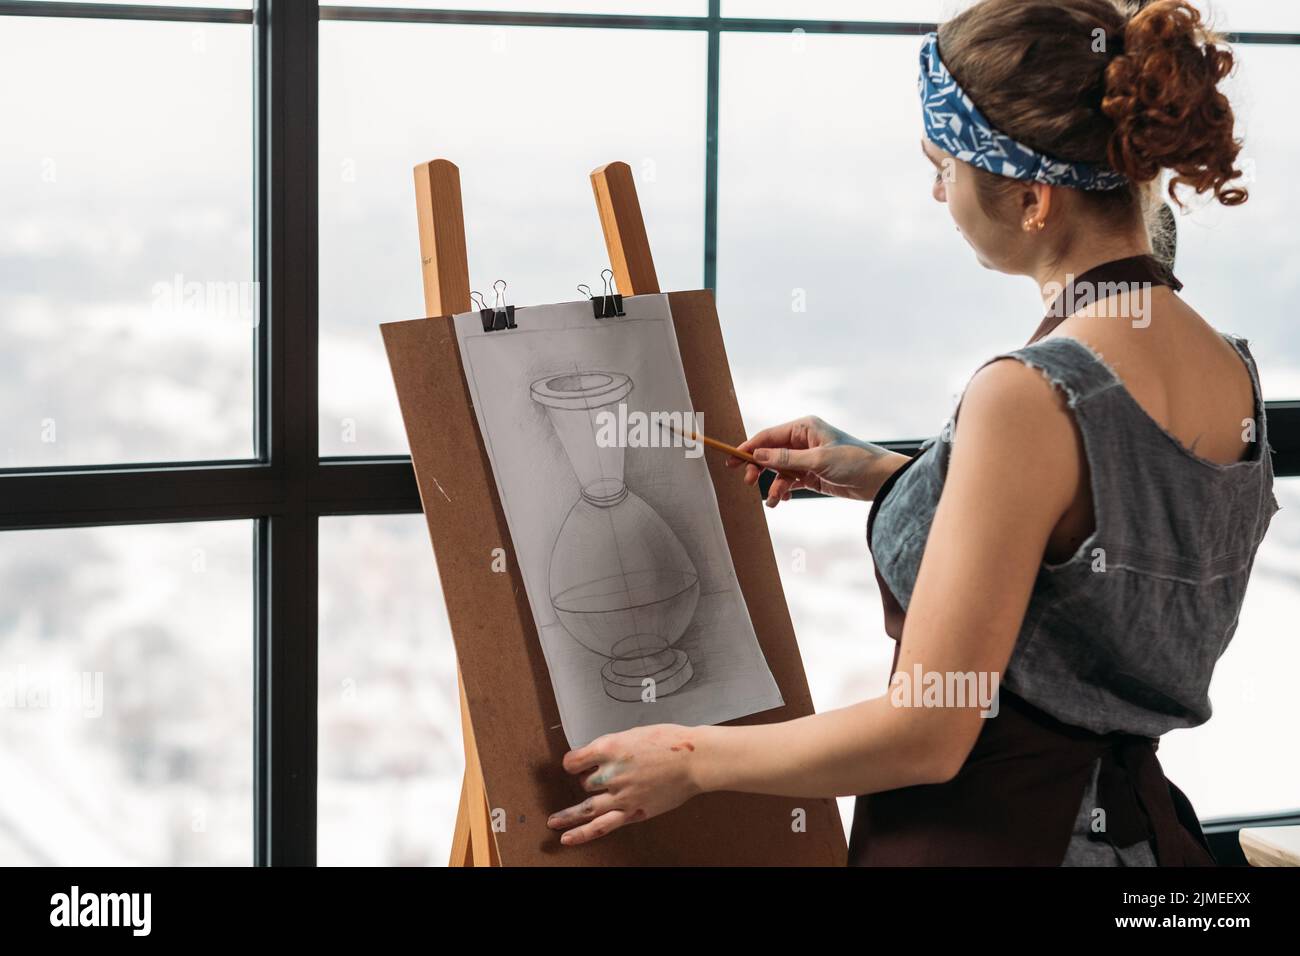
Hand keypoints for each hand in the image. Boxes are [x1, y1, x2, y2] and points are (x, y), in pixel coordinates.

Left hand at [548, 724, 702, 845]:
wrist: (695, 760)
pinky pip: (602, 826)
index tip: (576, 764)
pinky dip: (582, 834)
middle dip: (589, 781)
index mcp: (610, 747)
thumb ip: (614, 746)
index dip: (574, 762)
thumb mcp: (634, 733)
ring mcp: (621, 794)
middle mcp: (611, 772)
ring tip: (554, 822)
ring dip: (567, 816)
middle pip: (584, 782)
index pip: (574, 760)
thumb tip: (600, 756)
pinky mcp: (633, 811)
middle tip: (600, 779)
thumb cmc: (670, 741)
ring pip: (586, 807)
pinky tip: (568, 838)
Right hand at [729, 416, 907, 506]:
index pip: (769, 436)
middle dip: (757, 468)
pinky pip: (788, 482)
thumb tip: (757, 455)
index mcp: (804, 428)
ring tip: (773, 500)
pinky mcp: (811, 476)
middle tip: (746, 481)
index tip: (731, 459)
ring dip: (773, 485)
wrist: (880, 480)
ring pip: (778, 471)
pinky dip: (783, 491)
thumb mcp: (817, 460)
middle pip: (769, 453)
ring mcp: (806, 459)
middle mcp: (803, 441)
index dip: (748, 447)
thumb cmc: (854, 462)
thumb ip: (786, 459)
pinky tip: (783, 499)